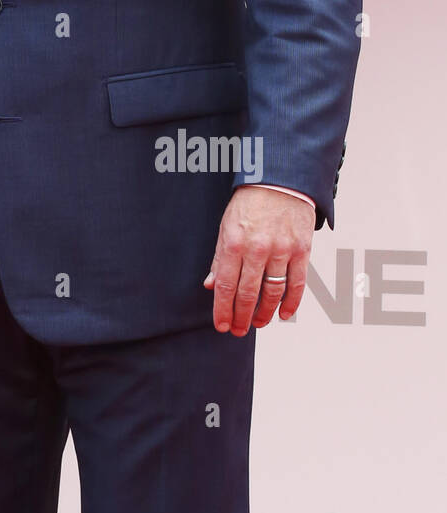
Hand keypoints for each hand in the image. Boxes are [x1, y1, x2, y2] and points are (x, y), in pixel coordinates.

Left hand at [203, 185, 315, 334]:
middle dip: (241, 317)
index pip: (225, 285)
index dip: (222, 309)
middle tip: (238, 331)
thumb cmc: (249, 204)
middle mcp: (257, 249)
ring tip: (257, 324)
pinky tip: (283, 314)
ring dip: (264, 313)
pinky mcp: (302, 250)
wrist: (280, 181)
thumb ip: (219, 258)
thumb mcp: (226, 226)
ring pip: (272, 293)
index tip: (221, 325)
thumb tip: (210, 285)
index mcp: (233, 243)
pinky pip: (297, 284)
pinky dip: (291, 303)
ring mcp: (281, 250)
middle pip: (248, 293)